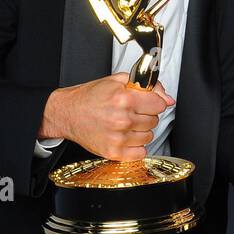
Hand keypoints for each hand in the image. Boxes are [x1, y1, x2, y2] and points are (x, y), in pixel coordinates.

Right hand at [40, 73, 173, 160]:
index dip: (153, 102)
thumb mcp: (117, 81)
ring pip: (149, 137)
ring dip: (140, 131)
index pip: (159, 105)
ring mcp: (118, 138)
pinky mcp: (114, 152)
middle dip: (145, 115)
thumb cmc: (89, 97)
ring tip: (125, 124)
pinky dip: (136, 146)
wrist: (66, 113)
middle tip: (130, 112)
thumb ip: (147, 86)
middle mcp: (122, 119)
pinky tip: (125, 137)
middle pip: (154, 121)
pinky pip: (140, 153)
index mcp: (125, 99)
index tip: (145, 103)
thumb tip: (167, 98)